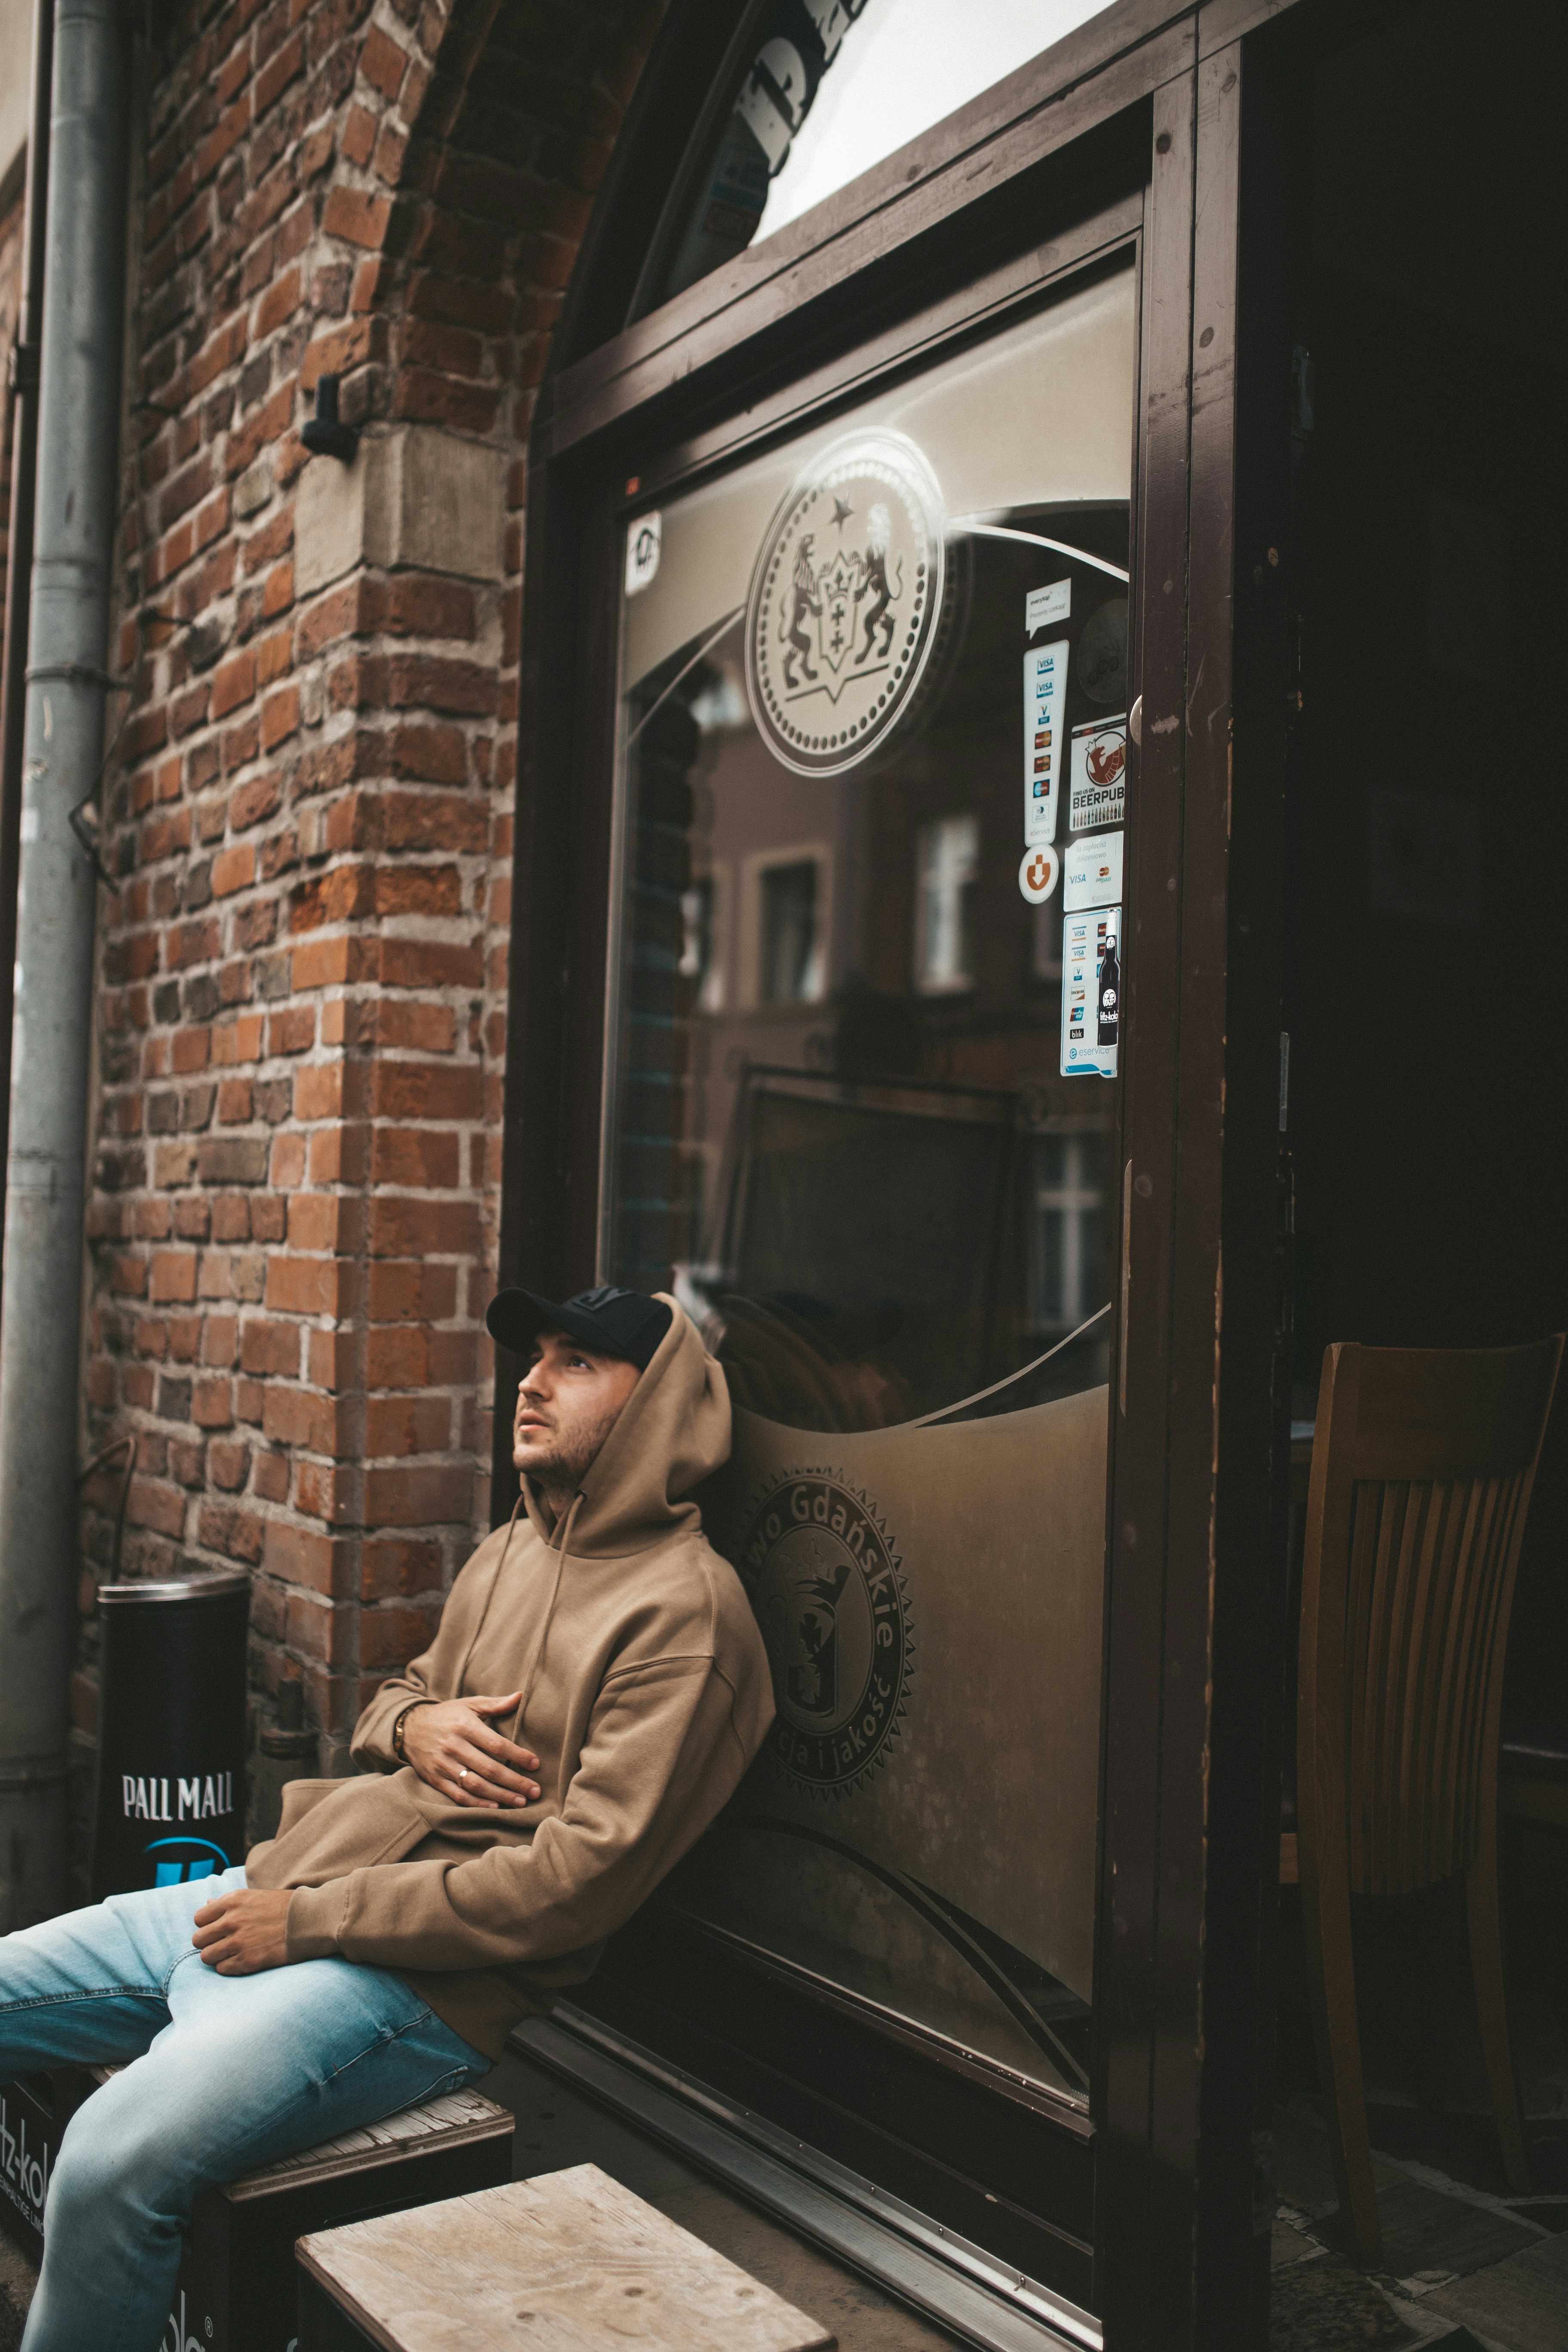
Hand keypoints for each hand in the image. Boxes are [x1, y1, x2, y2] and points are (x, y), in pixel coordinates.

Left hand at [192, 1886, 292, 1973]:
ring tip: (231, 1953)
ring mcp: (238, 1942)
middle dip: (208, 1942)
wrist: (309, 1921)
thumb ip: (228, 1902)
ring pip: (206, 1957)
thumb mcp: (254, 1896)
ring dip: (217, 1957)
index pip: (199, 1918)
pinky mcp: (246, 1961)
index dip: (206, 1925)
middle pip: (198, 1939)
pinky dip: (229, 1967)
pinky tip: (242, 1960)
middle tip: (222, 1943)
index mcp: (232, 1901)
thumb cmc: (283, 1907)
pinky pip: (222, 1969)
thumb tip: (207, 1904)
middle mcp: (231, 1920)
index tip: (217, 1929)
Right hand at [401, 1692, 540, 1809]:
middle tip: (534, 1791)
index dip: (518, 1756)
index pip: (497, 1744)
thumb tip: (520, 1696)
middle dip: (515, 1782)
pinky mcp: (435, 1779)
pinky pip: (458, 1795)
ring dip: (500, 1795)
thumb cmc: (446, 1715)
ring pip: (475, 1785)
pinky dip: (477, 1804)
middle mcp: (454, 1746)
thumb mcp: (469, 1705)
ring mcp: (443, 1765)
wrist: (410, 1728)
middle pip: (489, 1768)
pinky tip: (494, 1807)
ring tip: (520, 1802)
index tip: (535, 1764)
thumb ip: (495, 1704)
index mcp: (465, 1726)